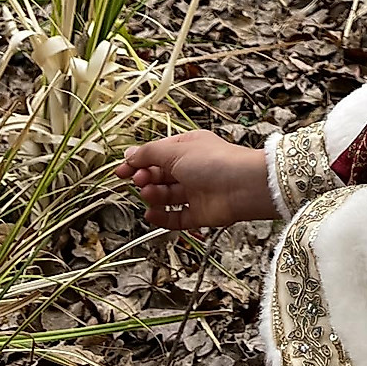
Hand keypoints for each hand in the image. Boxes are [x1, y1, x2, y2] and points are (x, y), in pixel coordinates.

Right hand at [114, 130, 278, 229]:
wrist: (245, 186)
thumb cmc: (216, 162)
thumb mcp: (176, 151)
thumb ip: (149, 154)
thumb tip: (129, 155)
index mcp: (189, 147)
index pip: (158, 154)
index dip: (139, 161)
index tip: (121, 170)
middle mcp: (193, 169)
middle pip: (160, 175)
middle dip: (146, 177)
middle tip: (138, 180)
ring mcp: (197, 192)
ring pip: (166, 196)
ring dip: (152, 195)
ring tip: (148, 193)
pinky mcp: (200, 213)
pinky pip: (175, 218)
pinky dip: (162, 218)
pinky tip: (150, 214)